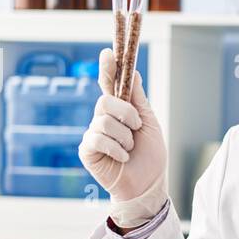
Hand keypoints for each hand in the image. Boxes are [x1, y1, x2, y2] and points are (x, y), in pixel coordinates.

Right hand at [78, 48, 169, 225]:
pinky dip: (117, 149)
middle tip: (136, 127)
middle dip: (126, 113)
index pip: (110, 83)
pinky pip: (98, 138)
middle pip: (105, 99)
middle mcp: (104, 118)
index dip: (108, 67)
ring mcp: (94, 133)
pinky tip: (122, 158)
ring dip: (125, 137)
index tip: (108, 52)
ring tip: (130, 149)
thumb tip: (134, 71)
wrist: (148, 185)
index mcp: (120, 110)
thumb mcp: (149, 123)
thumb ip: (138, 99)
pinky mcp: (87, 150)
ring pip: (104, 120)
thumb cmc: (150, 157)